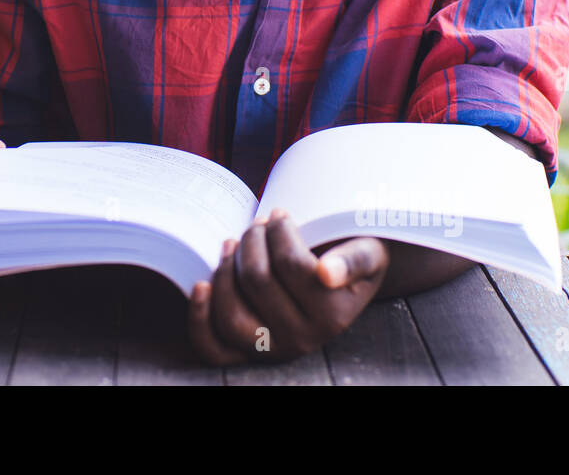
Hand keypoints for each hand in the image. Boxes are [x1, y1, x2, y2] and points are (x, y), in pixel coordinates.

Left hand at [186, 208, 388, 364]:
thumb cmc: (349, 259)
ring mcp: (272, 350)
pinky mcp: (246, 354)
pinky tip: (201, 284)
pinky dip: (200, 317)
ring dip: (226, 269)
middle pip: (257, 281)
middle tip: (258, 224)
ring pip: (232, 312)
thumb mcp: (368, 253)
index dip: (279, 231)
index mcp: (333, 316)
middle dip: (252, 241)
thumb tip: (326, 274)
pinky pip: (212, 347)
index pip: (291, 264)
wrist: (340, 287)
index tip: (280, 215)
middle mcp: (302, 340)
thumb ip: (354, 259)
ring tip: (234, 243)